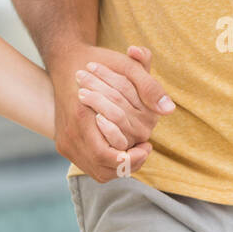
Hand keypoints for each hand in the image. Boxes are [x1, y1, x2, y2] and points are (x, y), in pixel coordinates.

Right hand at [50, 43, 174, 182]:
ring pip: (96, 170)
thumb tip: (169, 109)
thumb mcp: (126, 67)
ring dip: (118, 166)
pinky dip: (107, 162)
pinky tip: (121, 149)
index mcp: (81, 115)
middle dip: (128, 164)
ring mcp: (65, 141)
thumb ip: (148, 86)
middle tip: (144, 150)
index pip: (108, 155)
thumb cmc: (100, 62)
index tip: (147, 146)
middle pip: (103, 167)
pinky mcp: (63, 145)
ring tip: (134, 151)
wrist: (67, 61)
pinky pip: (88, 165)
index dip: (131, 158)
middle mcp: (70, 133)